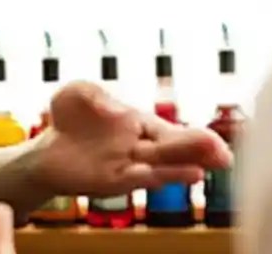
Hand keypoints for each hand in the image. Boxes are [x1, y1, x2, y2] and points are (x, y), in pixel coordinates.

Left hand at [30, 81, 231, 197]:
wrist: (45, 151)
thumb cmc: (68, 119)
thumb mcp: (78, 92)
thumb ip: (95, 93)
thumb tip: (118, 110)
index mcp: (137, 122)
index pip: (171, 130)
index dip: (195, 137)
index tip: (218, 142)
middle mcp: (139, 146)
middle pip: (174, 148)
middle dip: (199, 150)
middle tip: (226, 154)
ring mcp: (128, 164)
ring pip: (162, 165)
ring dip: (184, 166)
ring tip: (210, 166)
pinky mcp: (113, 180)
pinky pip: (139, 178)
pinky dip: (157, 176)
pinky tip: (173, 175)